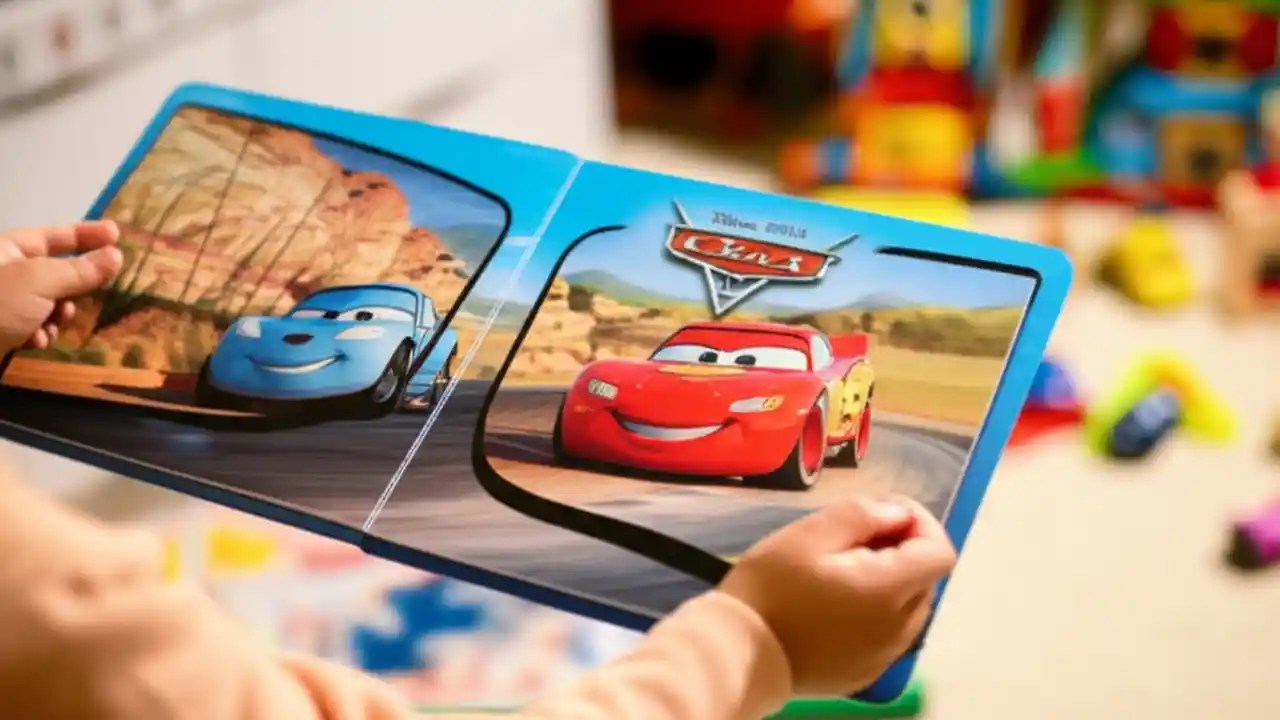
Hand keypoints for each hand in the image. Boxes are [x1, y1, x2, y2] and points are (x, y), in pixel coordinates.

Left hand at [0, 221, 122, 353]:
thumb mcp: (40, 282)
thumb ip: (80, 269)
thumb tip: (116, 255)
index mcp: (7, 250)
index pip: (54, 235)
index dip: (86, 234)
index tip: (117, 235)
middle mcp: (6, 272)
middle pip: (56, 272)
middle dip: (74, 286)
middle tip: (91, 294)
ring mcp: (3, 302)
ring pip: (49, 303)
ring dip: (57, 315)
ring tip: (51, 325)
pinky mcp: (2, 329)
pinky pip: (34, 325)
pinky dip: (39, 333)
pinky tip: (33, 342)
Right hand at [719, 496, 955, 696]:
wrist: (738, 655)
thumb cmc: (770, 589)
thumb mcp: (808, 534)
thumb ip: (861, 515)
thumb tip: (896, 513)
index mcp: (889, 590)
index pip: (940, 551)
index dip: (920, 523)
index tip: (882, 513)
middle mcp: (899, 628)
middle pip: (925, 578)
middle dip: (902, 550)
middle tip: (853, 537)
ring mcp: (884, 656)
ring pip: (909, 607)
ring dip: (890, 582)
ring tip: (841, 572)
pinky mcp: (866, 672)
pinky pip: (888, 634)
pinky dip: (875, 613)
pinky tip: (834, 607)